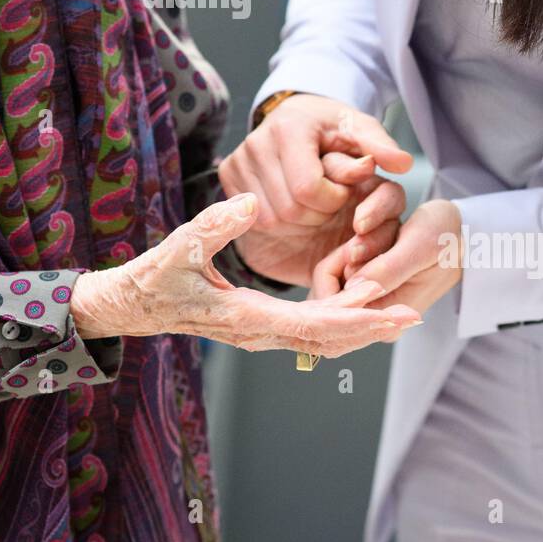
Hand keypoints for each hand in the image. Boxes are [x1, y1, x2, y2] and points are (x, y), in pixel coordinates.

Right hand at [70, 192, 420, 355]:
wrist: (130, 305)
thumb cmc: (152, 278)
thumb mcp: (179, 247)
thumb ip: (215, 225)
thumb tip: (253, 203)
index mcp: (246, 318)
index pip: (313, 323)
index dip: (356, 318)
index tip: (392, 311)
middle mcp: (259, 332)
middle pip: (327, 338)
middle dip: (371, 329)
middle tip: (412, 315)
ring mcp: (259, 332)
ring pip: (320, 338)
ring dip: (358, 328)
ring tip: (396, 314)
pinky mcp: (257, 324)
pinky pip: (306, 328)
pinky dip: (336, 321)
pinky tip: (357, 307)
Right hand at [218, 93, 412, 288]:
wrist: (296, 119)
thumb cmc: (333, 128)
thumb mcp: (360, 129)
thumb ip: (380, 147)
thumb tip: (403, 163)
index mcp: (290, 128)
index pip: (308, 189)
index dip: (332, 199)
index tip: (342, 189)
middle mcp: (256, 143)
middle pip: (289, 209)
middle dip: (318, 213)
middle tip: (329, 199)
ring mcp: (237, 161)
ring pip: (270, 219)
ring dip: (298, 220)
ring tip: (311, 201)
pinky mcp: (228, 176)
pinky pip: (253, 220)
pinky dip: (277, 221)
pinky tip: (291, 203)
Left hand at [321, 199, 463, 319]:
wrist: (458, 232)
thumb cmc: (446, 237)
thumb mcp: (421, 246)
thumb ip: (389, 269)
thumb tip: (352, 287)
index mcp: (390, 321)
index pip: (337, 307)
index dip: (337, 271)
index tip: (356, 246)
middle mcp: (375, 319)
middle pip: (329, 294)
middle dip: (342, 259)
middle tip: (366, 235)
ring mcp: (369, 305)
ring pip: (333, 279)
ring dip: (348, 250)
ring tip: (373, 234)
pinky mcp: (365, 288)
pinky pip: (338, 270)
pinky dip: (348, 249)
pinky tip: (367, 235)